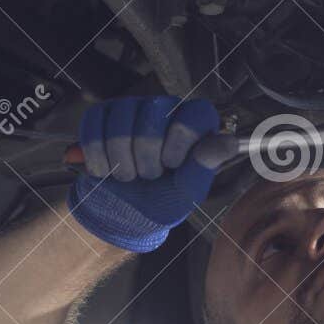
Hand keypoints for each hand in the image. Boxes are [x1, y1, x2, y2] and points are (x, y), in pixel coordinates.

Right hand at [68, 96, 221, 251]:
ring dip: (121, 160)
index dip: (181, 140)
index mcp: (193, 124)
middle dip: (147, 156)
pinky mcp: (101, 115)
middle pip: (154, 112)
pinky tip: (106, 170)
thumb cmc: (160, 201)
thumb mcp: (186, 193)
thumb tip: (230, 142)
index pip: (196, 112)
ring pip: (121, 120)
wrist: (122, 215)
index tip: (172, 165)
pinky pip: (93, 125)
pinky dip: (97, 157)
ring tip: (128, 175)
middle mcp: (164, 108)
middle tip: (148, 176)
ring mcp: (131, 108)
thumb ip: (205, 167)